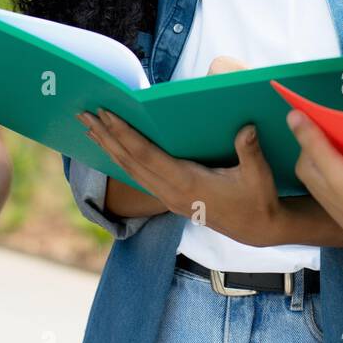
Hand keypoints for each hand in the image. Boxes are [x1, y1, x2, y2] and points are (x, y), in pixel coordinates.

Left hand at [78, 109, 287, 246]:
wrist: (259, 229)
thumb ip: (249, 151)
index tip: (107, 114)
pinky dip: (122, 159)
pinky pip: (138, 176)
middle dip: (105, 136)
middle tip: (83, 113)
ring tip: (89, 127)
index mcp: (187, 183)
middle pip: (129, 162)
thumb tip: (246, 128)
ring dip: (108, 148)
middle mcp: (171, 192)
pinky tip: (112, 149)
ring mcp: (169, 198)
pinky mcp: (170, 199)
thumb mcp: (258, 175)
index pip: (147, 155)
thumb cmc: (258, 199)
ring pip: (130, 171)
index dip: (125, 134)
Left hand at [287, 109, 342, 238]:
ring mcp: (329, 184)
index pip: (310, 134)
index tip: (342, 120)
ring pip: (335, 154)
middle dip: (336, 136)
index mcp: (306, 169)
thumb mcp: (337, 170)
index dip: (325, 125)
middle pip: (322, 144)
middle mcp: (313, 176)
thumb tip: (291, 115)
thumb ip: (314, 144)